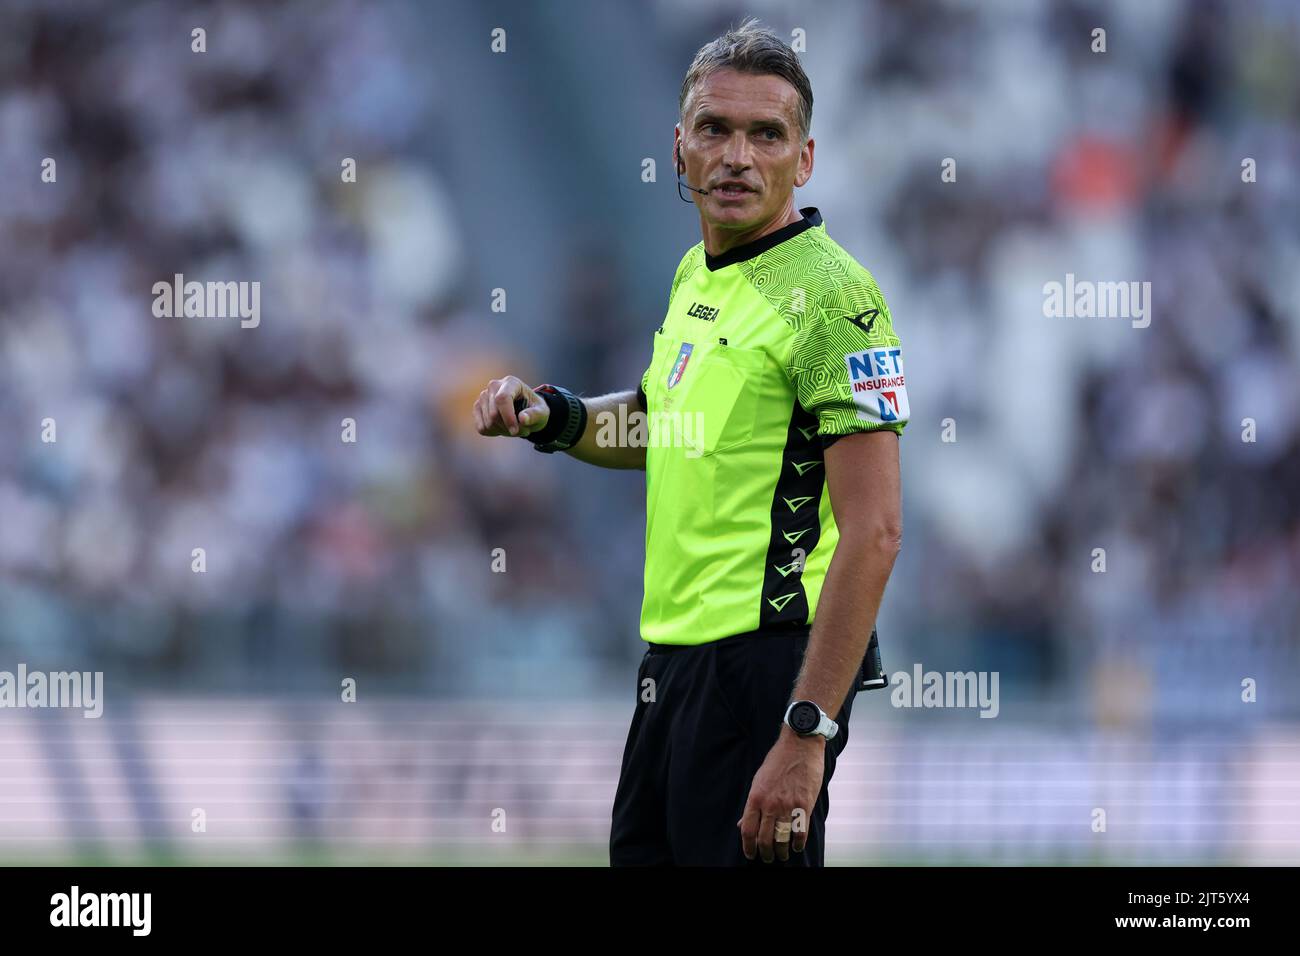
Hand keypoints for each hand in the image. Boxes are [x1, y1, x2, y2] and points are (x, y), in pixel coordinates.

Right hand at [473, 376, 548, 437]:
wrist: (525, 411)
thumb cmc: (534, 409)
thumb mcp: (542, 412)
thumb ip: (534, 415)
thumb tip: (522, 419)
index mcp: (511, 382)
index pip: (502, 399)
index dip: (508, 417)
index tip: (515, 431)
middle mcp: (494, 386)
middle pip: (494, 414)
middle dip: (508, 427)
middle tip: (523, 430)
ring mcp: (483, 396)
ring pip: (488, 423)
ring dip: (503, 431)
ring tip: (515, 427)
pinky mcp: (477, 408)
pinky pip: (482, 428)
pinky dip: (494, 432)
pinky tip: (503, 427)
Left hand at [737, 727, 824, 862]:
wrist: (800, 745)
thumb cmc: (778, 761)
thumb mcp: (758, 780)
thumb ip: (752, 804)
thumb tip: (741, 824)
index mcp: (755, 797)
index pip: (747, 830)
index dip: (748, 847)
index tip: (750, 854)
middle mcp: (770, 804)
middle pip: (764, 839)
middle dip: (765, 853)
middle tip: (767, 858)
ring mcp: (788, 806)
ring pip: (782, 839)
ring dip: (781, 852)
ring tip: (782, 855)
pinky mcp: (805, 805)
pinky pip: (800, 832)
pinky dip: (798, 844)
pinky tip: (796, 846)